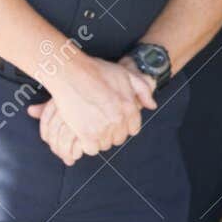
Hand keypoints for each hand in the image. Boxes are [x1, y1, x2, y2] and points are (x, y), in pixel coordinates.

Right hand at [26, 54, 154, 156]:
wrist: (69, 73)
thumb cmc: (95, 71)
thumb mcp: (125, 74)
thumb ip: (143, 90)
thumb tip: (152, 105)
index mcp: (130, 107)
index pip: (133, 129)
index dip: (124, 125)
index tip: (114, 120)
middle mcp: (119, 119)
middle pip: (119, 138)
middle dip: (111, 131)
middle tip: (100, 121)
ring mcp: (103, 128)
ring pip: (105, 144)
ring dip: (99, 138)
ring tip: (91, 124)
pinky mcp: (86, 134)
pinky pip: (92, 149)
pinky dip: (87, 144)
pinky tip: (83, 132)